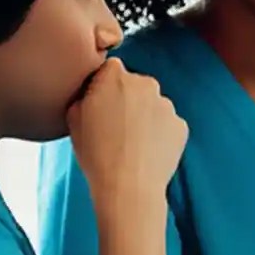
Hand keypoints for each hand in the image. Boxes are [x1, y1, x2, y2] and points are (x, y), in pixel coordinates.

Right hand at [67, 58, 186, 222]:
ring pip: (153, 105)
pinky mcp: (181, 125)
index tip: (100, 103)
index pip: (111, 69)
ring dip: (145, 117)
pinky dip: (159, 133)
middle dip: (127, 99)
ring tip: (130, 143)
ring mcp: (167, 105)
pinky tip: (146, 151)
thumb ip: (84, 95)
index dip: (104, 85)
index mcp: (116, 77)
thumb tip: (93, 92)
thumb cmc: (96, 154)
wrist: (129, 185)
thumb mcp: (73, 119)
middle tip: (114, 126)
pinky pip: (167, 124)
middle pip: (135, 85)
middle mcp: (146, 85)